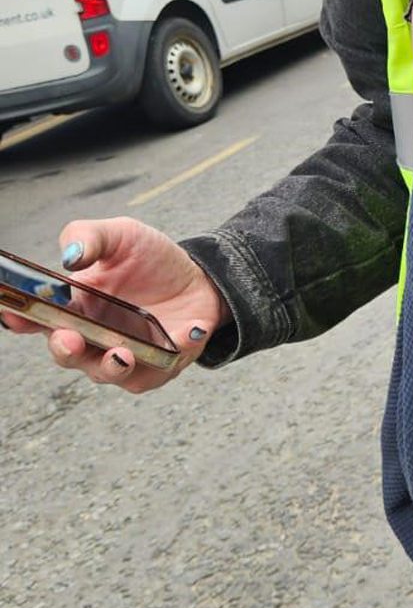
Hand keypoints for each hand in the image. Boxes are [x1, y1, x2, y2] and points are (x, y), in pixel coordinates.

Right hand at [0, 218, 230, 393]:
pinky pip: (160, 370)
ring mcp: (125, 356)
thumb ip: (90, 237)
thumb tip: (70, 257)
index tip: (14, 313)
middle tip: (70, 338)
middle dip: (65, 349)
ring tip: (122, 354)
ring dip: (113, 367)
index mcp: (74, 307)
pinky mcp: (159, 365)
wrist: (199, 276)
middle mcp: (93, 337)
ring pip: (109, 372)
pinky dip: (172, 355)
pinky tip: (187, 333)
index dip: (21, 319)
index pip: (37, 318)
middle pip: (67, 354)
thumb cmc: (150, 258)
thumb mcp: (120, 235)